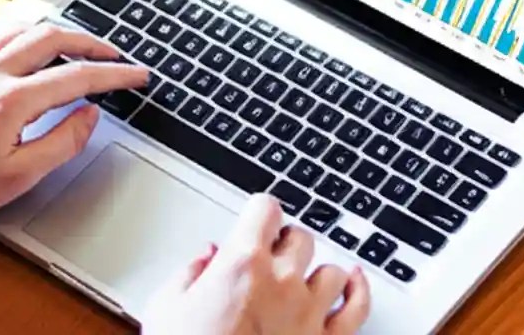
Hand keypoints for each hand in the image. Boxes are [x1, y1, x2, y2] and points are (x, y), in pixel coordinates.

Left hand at [0, 21, 149, 233]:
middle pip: (52, 38)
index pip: (77, 76)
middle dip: (90, 42)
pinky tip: (24, 46)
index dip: (114, 74)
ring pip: (21, 31)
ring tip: (75, 46)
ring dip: (56, 33)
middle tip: (113, 54)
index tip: (136, 75)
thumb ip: (62, 141)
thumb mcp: (17, 177)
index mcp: (11, 100)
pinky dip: (19, 36)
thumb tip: (88, 115)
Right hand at [141, 193, 370, 334]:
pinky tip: (353, 282)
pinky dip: (358, 291)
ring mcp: (309, 313)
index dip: (259, 214)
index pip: (266, 209)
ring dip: (316, 273)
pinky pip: (357, 308)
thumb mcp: (165, 308)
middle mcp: (282, 282)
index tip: (256, 221)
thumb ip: (188, 275)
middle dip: (285, 245)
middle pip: (300, 238)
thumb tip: (205, 260)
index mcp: (242, 265)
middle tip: (270, 260)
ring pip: (332, 270)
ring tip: (299, 283)